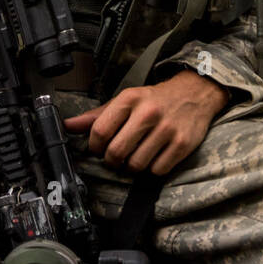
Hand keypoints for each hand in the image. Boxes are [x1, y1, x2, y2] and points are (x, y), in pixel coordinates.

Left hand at [63, 69, 229, 176]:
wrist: (195, 93)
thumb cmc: (155, 100)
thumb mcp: (125, 101)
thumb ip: (96, 116)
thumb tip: (67, 126)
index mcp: (130, 99)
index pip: (100, 131)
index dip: (95, 146)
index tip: (99, 148)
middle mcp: (148, 113)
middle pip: (116, 152)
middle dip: (113, 160)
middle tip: (118, 156)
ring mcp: (167, 129)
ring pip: (136, 165)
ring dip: (133, 166)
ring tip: (137, 154)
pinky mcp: (182, 144)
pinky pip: (157, 170)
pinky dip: (153, 169)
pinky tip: (155, 156)